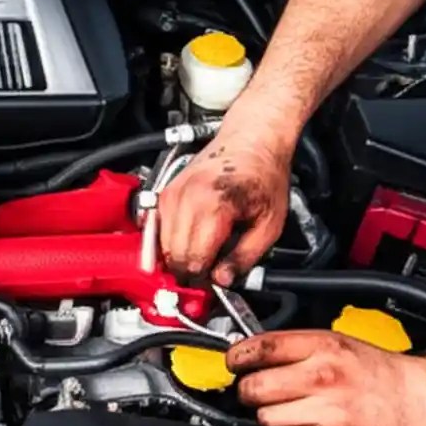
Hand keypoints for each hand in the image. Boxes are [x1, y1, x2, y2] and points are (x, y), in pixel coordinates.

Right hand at [158, 126, 291, 286]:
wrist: (251, 140)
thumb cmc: (263, 174)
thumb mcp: (269, 224)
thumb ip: (245, 257)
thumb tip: (222, 281)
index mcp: (213, 206)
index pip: (194, 260)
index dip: (203, 279)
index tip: (212, 285)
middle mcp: (185, 199)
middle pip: (173, 255)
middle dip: (188, 271)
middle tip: (206, 276)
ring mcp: (170, 194)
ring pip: (160, 245)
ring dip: (177, 258)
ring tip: (199, 259)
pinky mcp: (164, 193)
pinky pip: (156, 230)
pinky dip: (167, 242)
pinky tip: (185, 244)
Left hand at [227, 331, 425, 425]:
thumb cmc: (385, 375)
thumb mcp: (341, 345)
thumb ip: (299, 349)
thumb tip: (255, 354)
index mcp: (322, 345)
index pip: (260, 347)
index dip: (237, 358)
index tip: (234, 364)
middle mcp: (323, 373)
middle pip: (254, 386)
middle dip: (249, 394)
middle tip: (258, 396)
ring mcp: (330, 406)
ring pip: (267, 417)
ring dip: (270, 421)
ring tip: (288, 416)